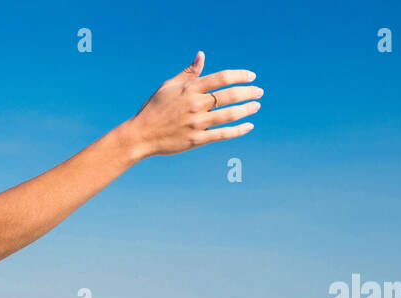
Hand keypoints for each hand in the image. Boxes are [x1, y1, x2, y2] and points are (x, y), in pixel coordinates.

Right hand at [125, 52, 262, 159]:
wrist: (141, 135)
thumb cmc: (154, 108)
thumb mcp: (169, 86)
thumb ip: (189, 72)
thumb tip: (202, 55)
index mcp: (190, 88)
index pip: (222, 78)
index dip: (240, 75)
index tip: (252, 76)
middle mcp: (195, 104)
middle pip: (229, 95)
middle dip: (248, 92)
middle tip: (259, 92)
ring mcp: (197, 122)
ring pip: (229, 114)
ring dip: (247, 109)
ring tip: (256, 106)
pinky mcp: (197, 139)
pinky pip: (222, 134)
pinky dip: (238, 130)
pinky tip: (249, 125)